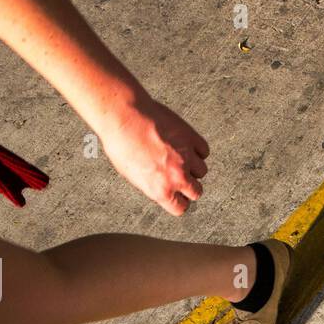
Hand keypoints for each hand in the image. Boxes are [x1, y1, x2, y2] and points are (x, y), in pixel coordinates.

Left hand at [101, 96, 209, 215]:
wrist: (123, 116)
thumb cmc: (120, 144)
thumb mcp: (132, 175)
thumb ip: (153, 185)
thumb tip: (164, 187)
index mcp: (160, 191)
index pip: (181, 207)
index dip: (178, 200)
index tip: (176, 194)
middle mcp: (177, 177)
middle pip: (196, 192)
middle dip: (189, 185)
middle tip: (180, 175)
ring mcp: (186, 157)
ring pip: (202, 170)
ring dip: (193, 166)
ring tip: (179, 156)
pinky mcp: (190, 138)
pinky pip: (203, 151)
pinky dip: (197, 149)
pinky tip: (185, 145)